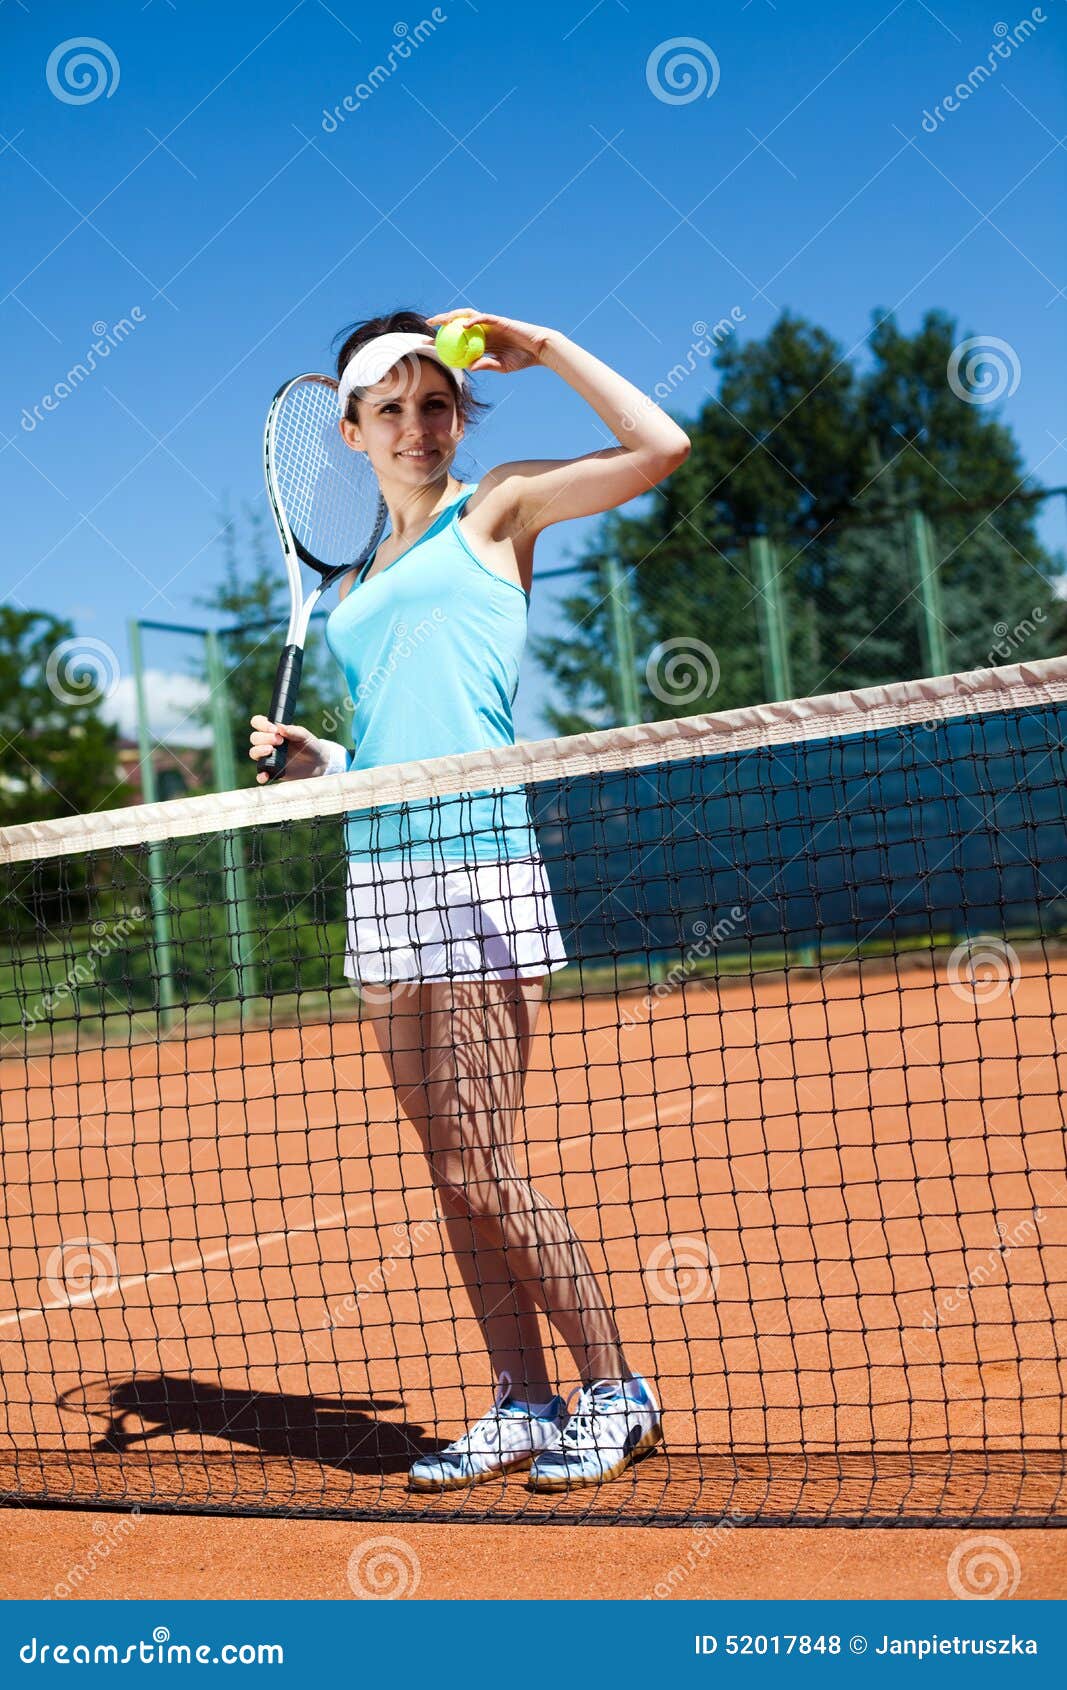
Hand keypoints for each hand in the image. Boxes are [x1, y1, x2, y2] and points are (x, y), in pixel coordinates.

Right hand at [249, 715, 329, 782]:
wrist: (318, 763)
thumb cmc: (310, 745)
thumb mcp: (304, 736)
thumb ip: (293, 731)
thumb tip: (280, 727)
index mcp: (273, 730)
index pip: (258, 722)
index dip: (262, 724)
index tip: (274, 729)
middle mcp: (267, 742)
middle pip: (254, 738)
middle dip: (264, 738)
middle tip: (280, 741)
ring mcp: (268, 757)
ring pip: (253, 753)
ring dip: (259, 751)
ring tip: (270, 751)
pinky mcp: (271, 771)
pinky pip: (260, 774)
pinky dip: (260, 775)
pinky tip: (265, 775)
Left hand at [426, 309, 552, 373]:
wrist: (539, 349)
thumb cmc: (522, 358)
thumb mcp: (502, 366)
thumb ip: (486, 365)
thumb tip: (469, 368)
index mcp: (482, 340)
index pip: (459, 338)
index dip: (443, 340)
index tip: (428, 345)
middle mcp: (483, 329)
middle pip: (458, 322)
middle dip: (442, 322)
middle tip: (428, 327)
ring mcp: (490, 323)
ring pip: (467, 315)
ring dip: (452, 316)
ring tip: (440, 321)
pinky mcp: (499, 320)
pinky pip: (483, 318)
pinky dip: (472, 321)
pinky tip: (463, 326)